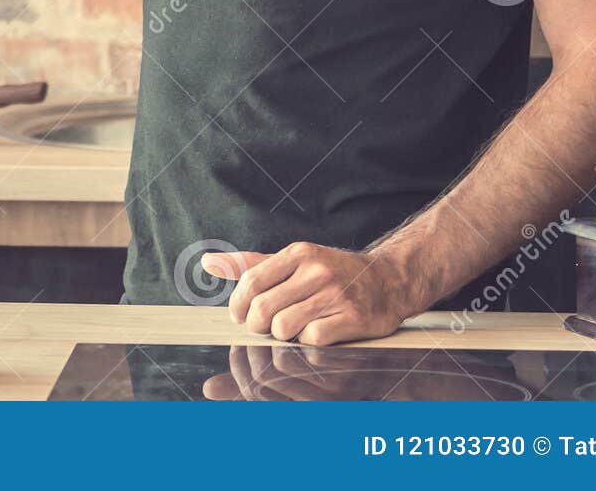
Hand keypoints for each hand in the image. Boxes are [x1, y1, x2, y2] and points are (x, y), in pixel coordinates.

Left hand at [200, 242, 425, 345]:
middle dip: (257, 326)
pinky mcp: (353, 317)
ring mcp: (336, 293)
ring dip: (283, 335)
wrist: (387, 281)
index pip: (251, 282)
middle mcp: (316, 270)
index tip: (240, 317)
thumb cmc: (331, 274)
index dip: (238, 306)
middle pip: (263, 309)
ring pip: (284, 327)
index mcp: (298, 254)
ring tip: (292, 329)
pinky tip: (317, 333)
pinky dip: (308, 341)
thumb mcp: (291, 262)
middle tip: (264, 328)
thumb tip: (208, 261)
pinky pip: (312, 339)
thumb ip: (250, 265)